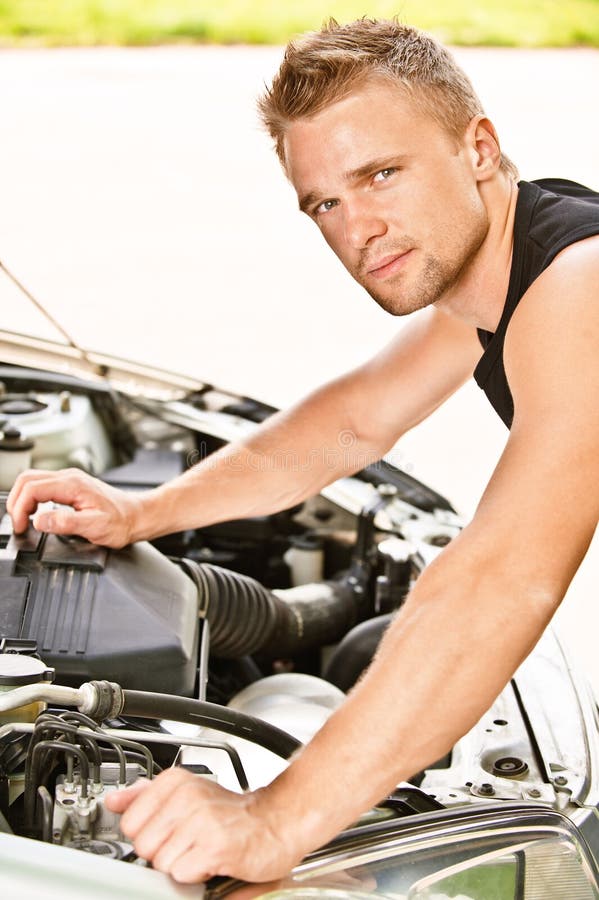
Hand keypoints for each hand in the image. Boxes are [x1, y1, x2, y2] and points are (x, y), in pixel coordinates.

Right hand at [7, 468, 140, 547]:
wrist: (137, 516)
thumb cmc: (121, 521)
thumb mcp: (94, 526)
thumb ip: (65, 522)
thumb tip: (40, 520)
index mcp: (72, 485)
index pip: (32, 488)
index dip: (20, 508)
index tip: (21, 526)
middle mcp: (69, 477)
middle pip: (27, 480)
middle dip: (16, 502)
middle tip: (18, 524)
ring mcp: (70, 480)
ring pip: (33, 481)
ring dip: (22, 499)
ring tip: (23, 519)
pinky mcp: (71, 486)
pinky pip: (43, 486)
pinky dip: (32, 498)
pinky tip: (35, 513)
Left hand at [105, 768, 301, 883]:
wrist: (277, 821)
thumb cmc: (232, 813)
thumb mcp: (188, 793)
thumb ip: (146, 797)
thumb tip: (113, 801)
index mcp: (175, 781)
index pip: (130, 823)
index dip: (150, 834)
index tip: (170, 831)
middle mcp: (187, 796)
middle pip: (143, 846)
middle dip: (164, 852)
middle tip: (189, 842)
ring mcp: (201, 821)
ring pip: (160, 863)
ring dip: (181, 864)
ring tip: (202, 849)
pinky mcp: (214, 847)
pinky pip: (181, 875)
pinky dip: (196, 875)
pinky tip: (211, 861)